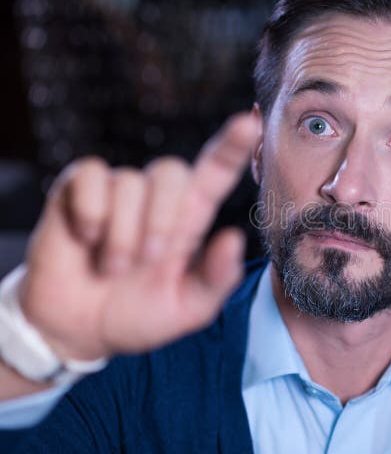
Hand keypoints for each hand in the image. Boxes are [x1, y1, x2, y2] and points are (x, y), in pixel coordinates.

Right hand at [17, 111, 260, 361]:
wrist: (78, 330)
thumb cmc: (139, 314)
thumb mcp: (188, 309)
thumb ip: (217, 279)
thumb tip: (234, 238)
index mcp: (190, 219)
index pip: (216, 171)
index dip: (233, 146)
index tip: (250, 123)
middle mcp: (157, 198)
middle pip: (172, 170)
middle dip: (162, 219)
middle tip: (150, 261)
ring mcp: (117, 190)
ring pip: (130, 182)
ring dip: (122, 234)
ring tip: (112, 268)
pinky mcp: (77, 189)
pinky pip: (90, 176)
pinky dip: (91, 212)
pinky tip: (87, 239)